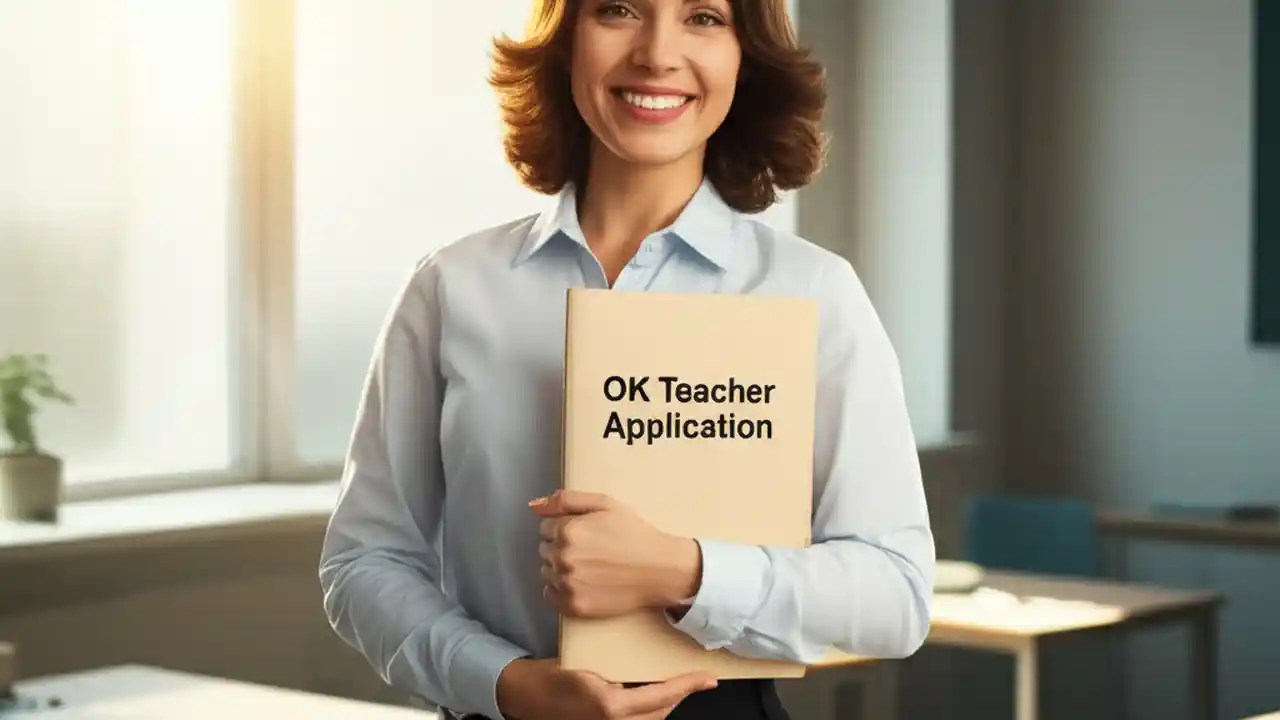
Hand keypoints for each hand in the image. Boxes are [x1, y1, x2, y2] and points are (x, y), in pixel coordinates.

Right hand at [496, 658, 716, 719]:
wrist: (524, 697)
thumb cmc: (551, 675)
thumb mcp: (587, 664)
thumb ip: (619, 673)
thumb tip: (650, 667)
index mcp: (610, 706)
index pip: (660, 697)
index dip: (687, 686)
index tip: (707, 679)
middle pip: (660, 714)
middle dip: (678, 696)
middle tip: (694, 678)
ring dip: (663, 705)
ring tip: (674, 685)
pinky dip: (647, 711)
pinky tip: (648, 698)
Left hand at [530, 490, 700, 617]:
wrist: (660, 570)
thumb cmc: (635, 534)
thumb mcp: (605, 504)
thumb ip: (566, 500)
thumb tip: (534, 506)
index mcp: (567, 530)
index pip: (545, 527)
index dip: (565, 527)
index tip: (585, 533)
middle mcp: (563, 557)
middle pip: (544, 549)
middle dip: (561, 547)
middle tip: (590, 550)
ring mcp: (567, 584)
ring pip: (546, 571)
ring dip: (561, 568)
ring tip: (589, 566)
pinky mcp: (573, 606)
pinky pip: (550, 595)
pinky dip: (560, 589)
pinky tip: (582, 582)